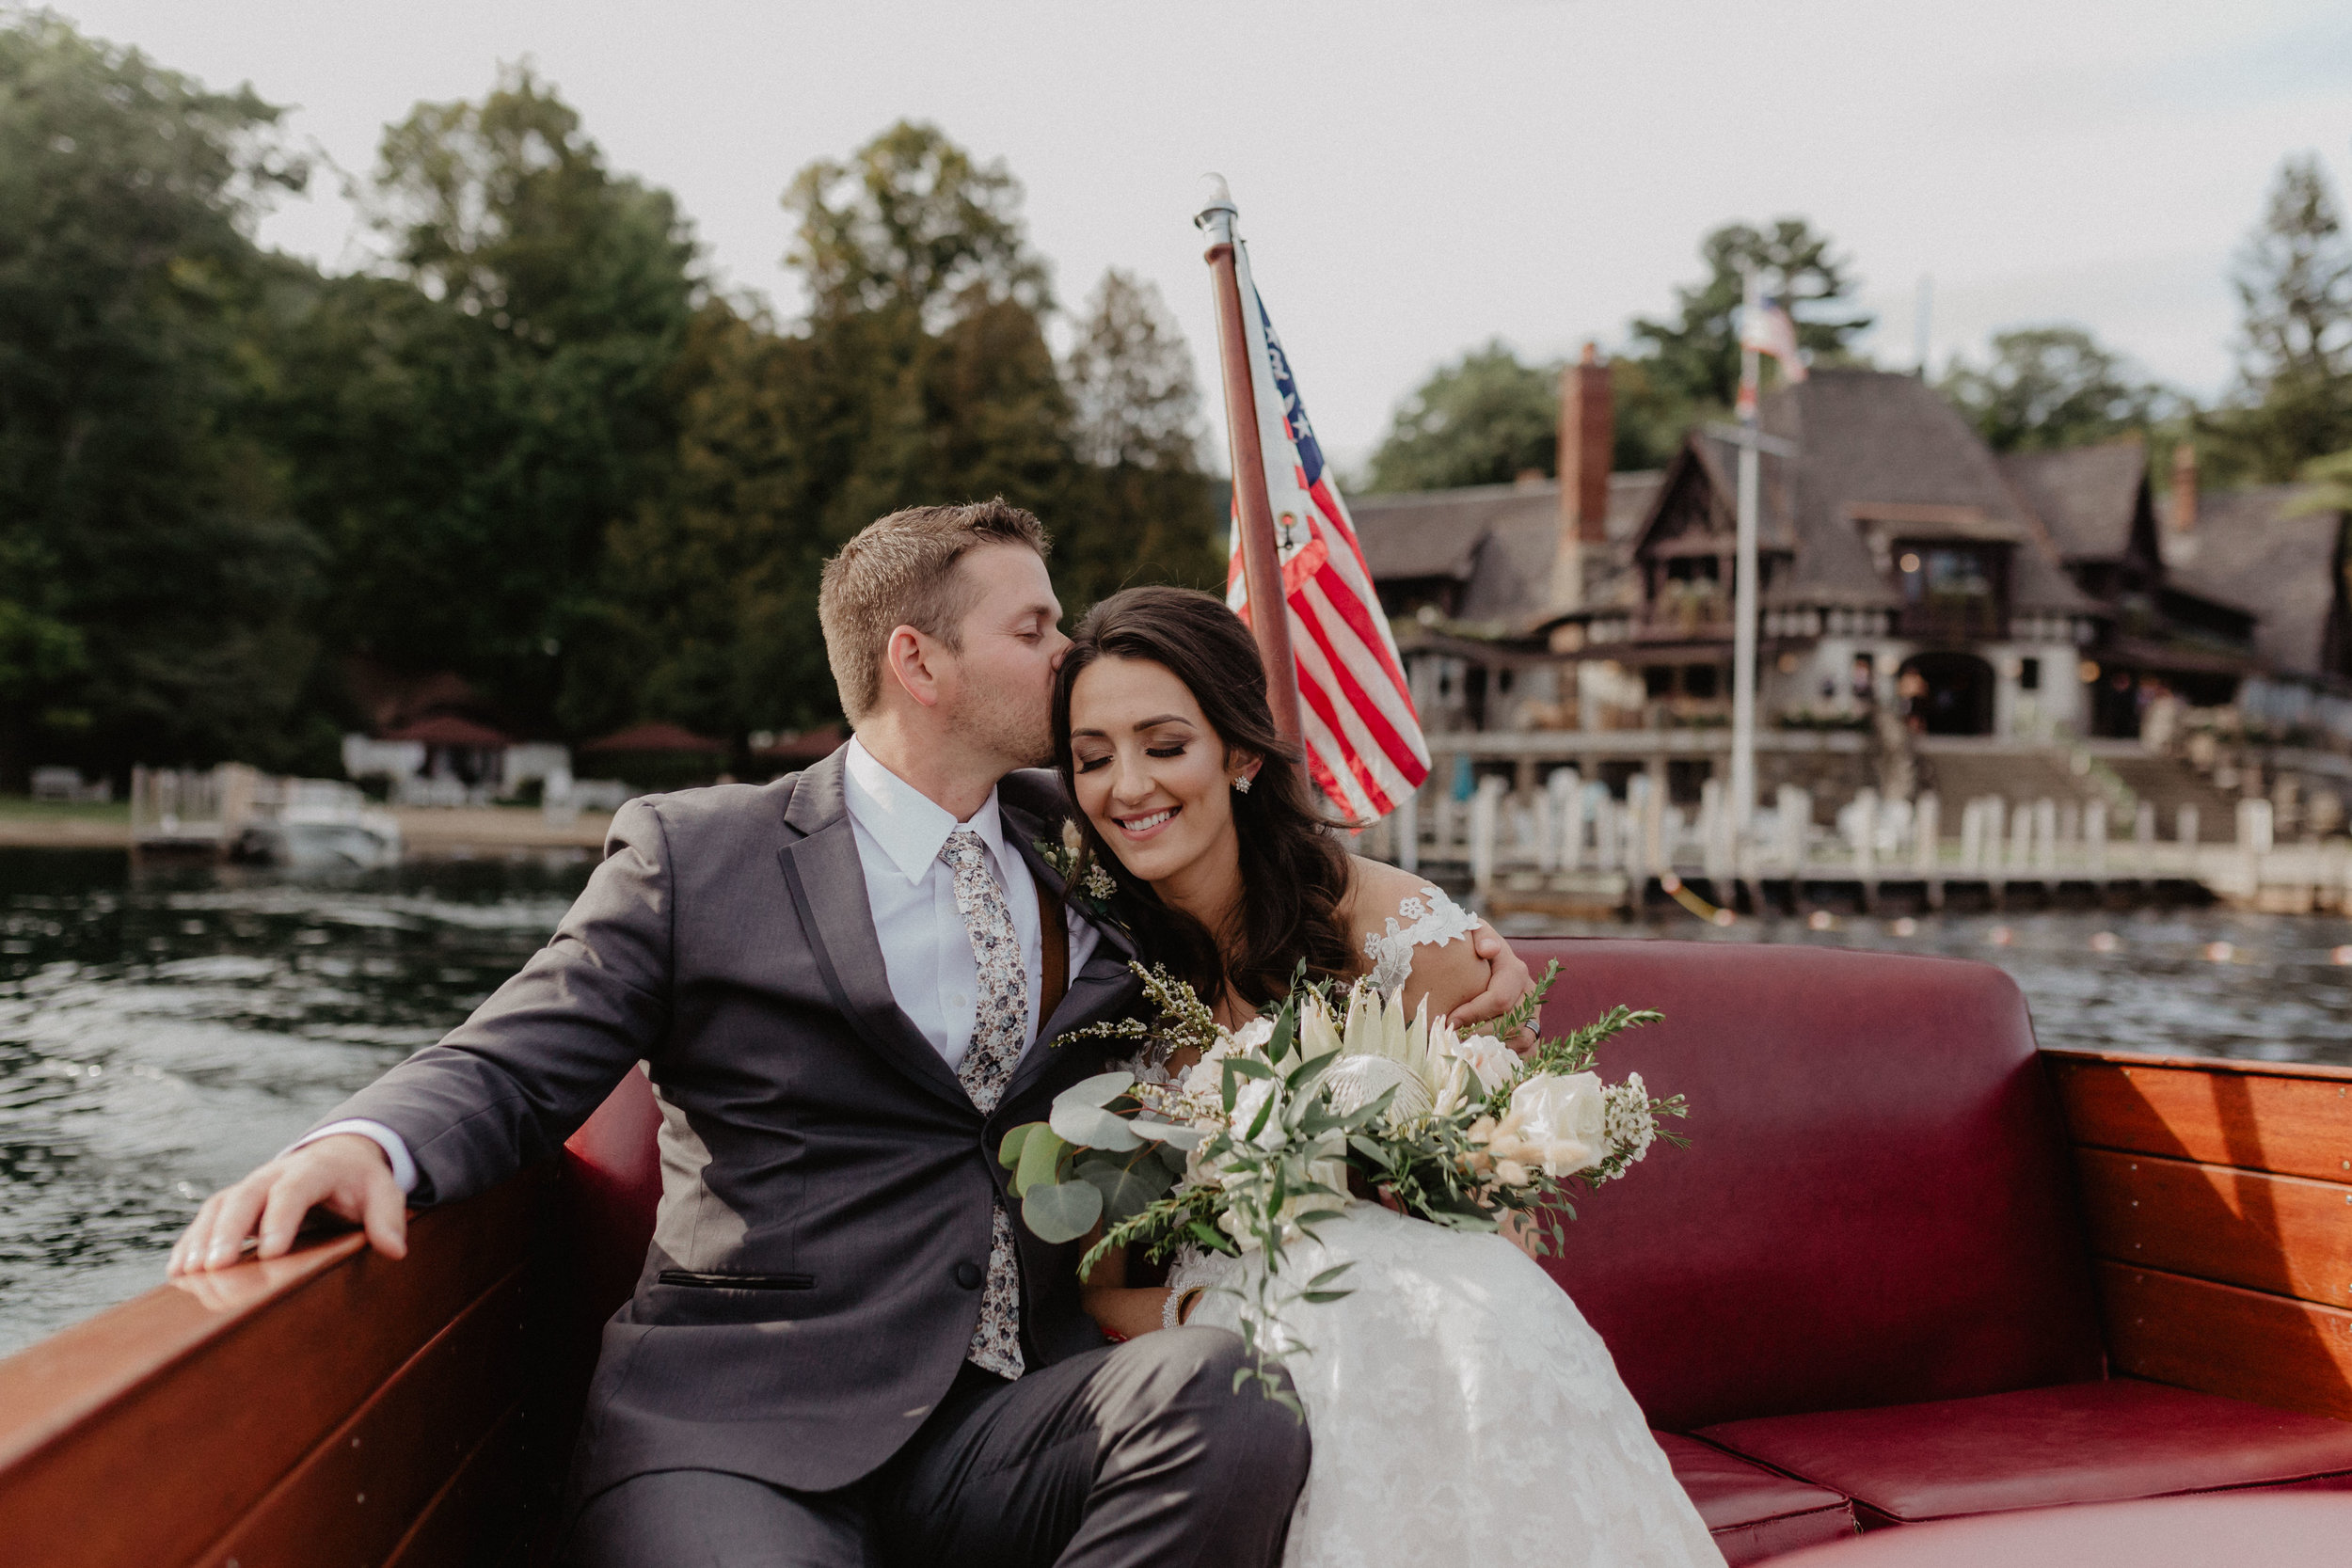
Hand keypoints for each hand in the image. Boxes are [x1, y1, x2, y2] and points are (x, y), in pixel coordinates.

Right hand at [166, 1134, 407, 1275]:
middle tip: (216, 1267)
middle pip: (245, 1197)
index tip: (272, 1252)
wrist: (337, 1157)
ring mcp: (251, 1186)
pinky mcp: (235, 1202)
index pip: (294, 1190)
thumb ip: (388, 1218)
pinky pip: (207, 1218)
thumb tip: (394, 1250)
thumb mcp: (384, 1192)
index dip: (281, 1218)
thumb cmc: (360, 1182)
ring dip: (201, 1239)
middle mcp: (275, 1173)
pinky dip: (190, 1242)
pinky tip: (178, 1271)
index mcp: (314, 1168)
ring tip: (188, 1274)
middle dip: (228, 1231)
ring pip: (219, 1206)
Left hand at [1452, 926, 1540, 1053]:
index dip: (1473, 1013)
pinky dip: (1507, 1058)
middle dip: (1479, 1035)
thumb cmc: (1470, 948)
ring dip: (1492, 1048)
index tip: (1448, 1020)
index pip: (1499, 999)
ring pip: (1522, 1041)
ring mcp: (1534, 1013)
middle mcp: (1530, 993)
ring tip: (1464, 1049)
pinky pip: (1528, 1052)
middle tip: (1452, 1039)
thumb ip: (1480, 935)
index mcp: (1515, 971)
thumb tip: (1488, 950)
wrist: (1480, 960)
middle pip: (1512, 1025)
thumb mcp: (1472, 932)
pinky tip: (1482, 1057)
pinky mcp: (1532, 1030)